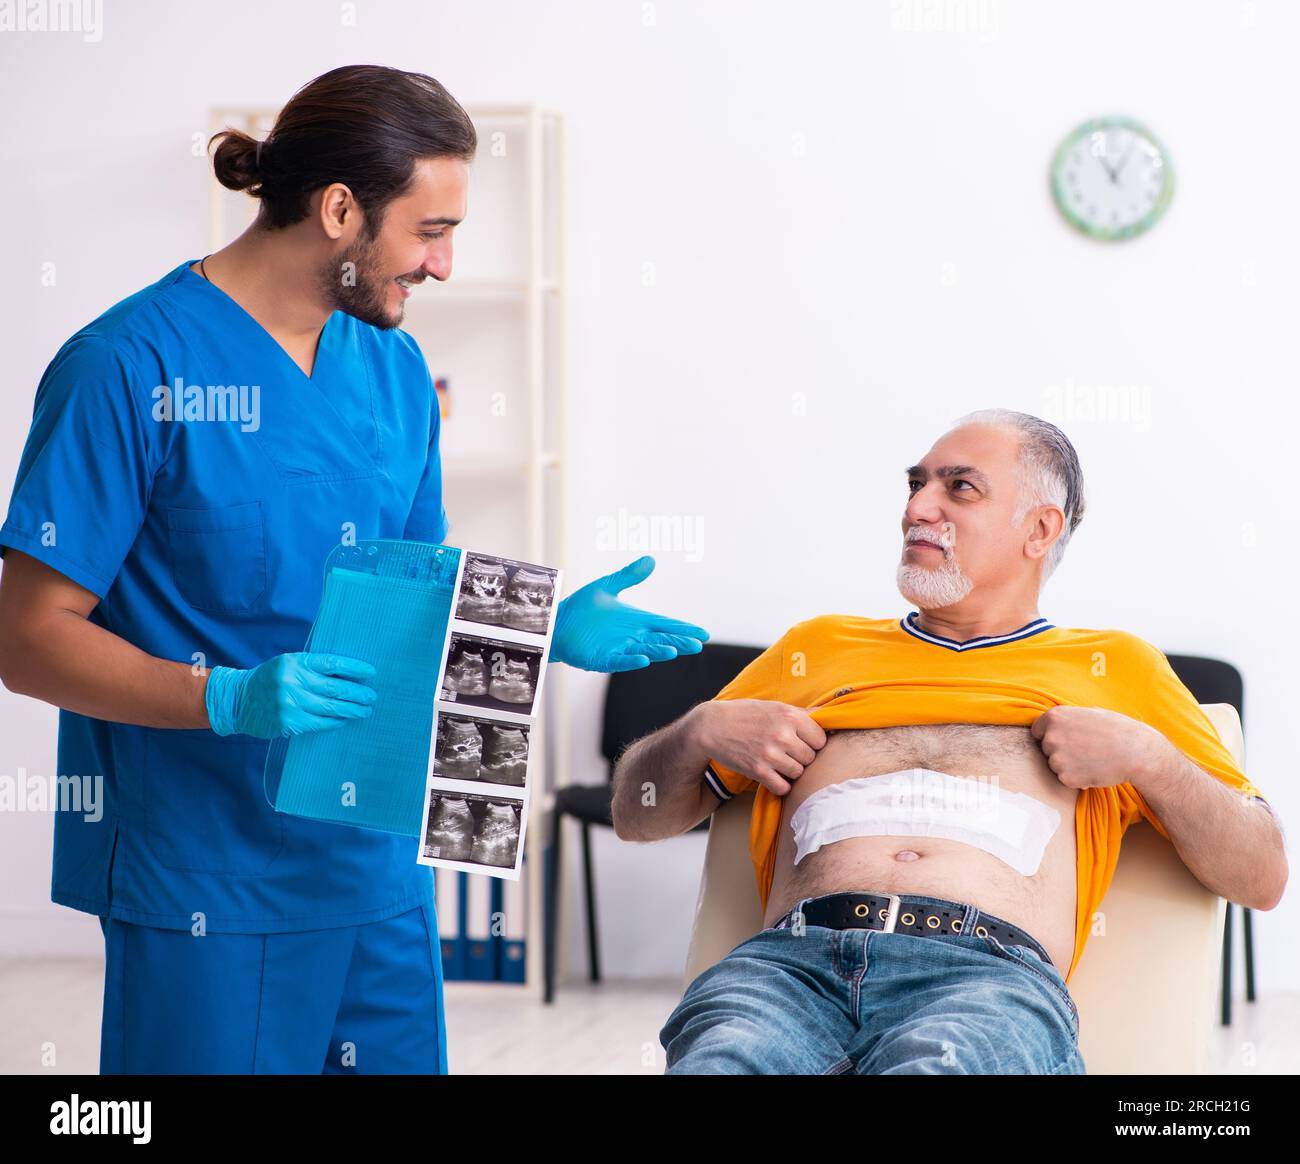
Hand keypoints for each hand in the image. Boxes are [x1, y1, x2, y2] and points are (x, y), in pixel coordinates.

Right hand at [205, 653, 377, 738]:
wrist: (238, 700)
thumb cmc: (270, 679)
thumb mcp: (288, 664)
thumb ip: (313, 667)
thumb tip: (350, 675)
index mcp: (294, 662)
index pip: (333, 663)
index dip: (355, 668)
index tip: (372, 672)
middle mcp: (291, 681)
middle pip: (335, 688)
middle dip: (358, 693)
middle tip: (372, 697)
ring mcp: (288, 704)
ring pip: (330, 708)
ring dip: (352, 710)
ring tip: (365, 710)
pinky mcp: (287, 723)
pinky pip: (319, 723)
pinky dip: (336, 722)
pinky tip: (346, 720)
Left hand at [551, 555, 708, 672]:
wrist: (555, 621)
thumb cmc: (581, 607)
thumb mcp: (607, 586)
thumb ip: (629, 576)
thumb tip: (650, 559)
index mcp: (636, 621)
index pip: (666, 625)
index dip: (684, 629)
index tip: (703, 634)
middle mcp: (631, 637)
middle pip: (661, 640)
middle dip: (679, 642)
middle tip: (697, 644)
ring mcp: (618, 649)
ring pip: (645, 650)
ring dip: (659, 651)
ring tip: (675, 650)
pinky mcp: (601, 658)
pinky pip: (619, 660)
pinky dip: (632, 661)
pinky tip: (644, 659)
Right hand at [692, 699, 827, 795]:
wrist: (712, 726)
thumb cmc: (745, 714)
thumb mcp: (774, 706)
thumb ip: (801, 714)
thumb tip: (829, 720)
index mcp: (790, 716)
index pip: (821, 740)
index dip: (812, 743)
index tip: (802, 742)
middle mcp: (782, 735)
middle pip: (810, 758)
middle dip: (800, 757)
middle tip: (786, 753)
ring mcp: (770, 754)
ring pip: (798, 773)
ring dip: (790, 771)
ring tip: (778, 762)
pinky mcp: (758, 771)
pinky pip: (783, 787)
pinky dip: (779, 785)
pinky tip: (772, 775)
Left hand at [1030, 705, 1174, 790]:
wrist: (1136, 751)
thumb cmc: (1117, 729)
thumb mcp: (1089, 713)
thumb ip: (1068, 719)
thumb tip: (1056, 722)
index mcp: (1054, 717)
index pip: (1037, 731)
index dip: (1050, 737)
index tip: (1065, 741)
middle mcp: (1051, 736)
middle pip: (1046, 749)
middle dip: (1061, 752)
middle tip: (1085, 750)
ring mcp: (1056, 758)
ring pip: (1055, 765)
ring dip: (1069, 766)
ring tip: (1092, 759)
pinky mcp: (1066, 777)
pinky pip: (1066, 779)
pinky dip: (1077, 778)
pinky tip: (1094, 769)